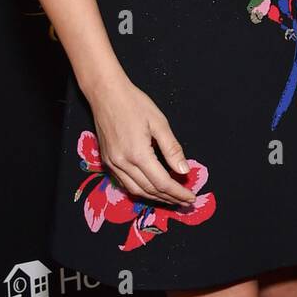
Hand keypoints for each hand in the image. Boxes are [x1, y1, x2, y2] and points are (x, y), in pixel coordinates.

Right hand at [87, 76, 195, 205]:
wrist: (106, 94)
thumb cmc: (134, 103)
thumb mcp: (159, 123)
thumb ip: (172, 149)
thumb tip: (184, 170)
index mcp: (138, 154)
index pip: (162, 182)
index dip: (178, 192)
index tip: (191, 197)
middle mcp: (122, 163)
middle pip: (150, 190)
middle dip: (170, 198)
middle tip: (186, 202)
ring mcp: (112, 164)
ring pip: (136, 190)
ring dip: (155, 198)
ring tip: (172, 199)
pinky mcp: (107, 162)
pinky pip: (125, 184)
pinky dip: (141, 190)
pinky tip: (151, 190)